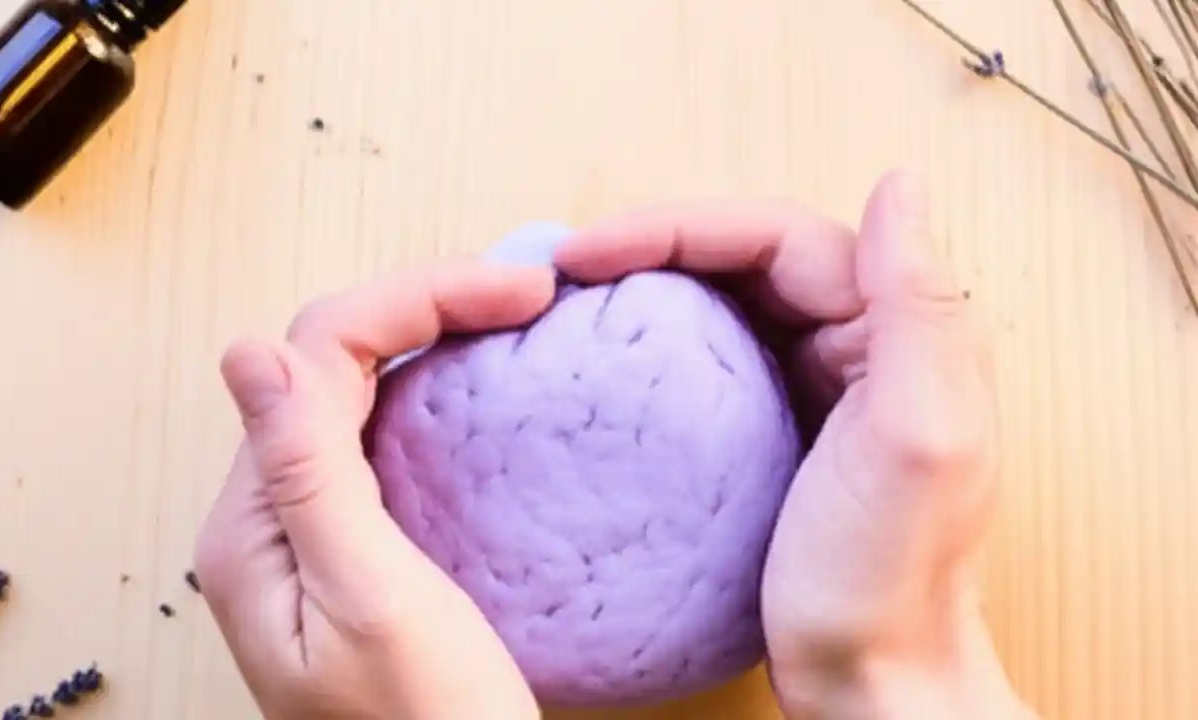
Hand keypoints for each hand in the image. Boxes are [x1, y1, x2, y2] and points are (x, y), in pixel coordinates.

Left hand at [195, 263, 554, 719]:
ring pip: (354, 391)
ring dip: (426, 336)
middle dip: (424, 306)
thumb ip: (305, 476)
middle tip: (526, 291)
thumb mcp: (371, 600)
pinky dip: (429, 391)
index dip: (415, 302)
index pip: (315, 358)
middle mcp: (267, 519)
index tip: (519, 293)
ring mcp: (309, 533)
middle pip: (330, 363)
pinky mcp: (355, 548)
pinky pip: (377, 438)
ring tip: (509, 312)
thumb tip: (247, 351)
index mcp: (254, 527)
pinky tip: (479, 380)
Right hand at [555, 172, 1034, 718]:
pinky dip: (654, 348)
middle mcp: (858, 344)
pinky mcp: (773, 432)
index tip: (587, 252)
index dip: (676, 225)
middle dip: (651, 246)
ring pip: (721, 303)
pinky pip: (707, 362)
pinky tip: (606, 365)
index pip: (774, 236)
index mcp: (894, 329)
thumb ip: (919, 307)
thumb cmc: (888, 579)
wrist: (871, 687)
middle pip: (741, 257)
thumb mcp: (918, 438)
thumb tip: (899, 181)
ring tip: (570, 300)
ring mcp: (812, 387)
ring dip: (648, 286)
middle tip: (563, 268)